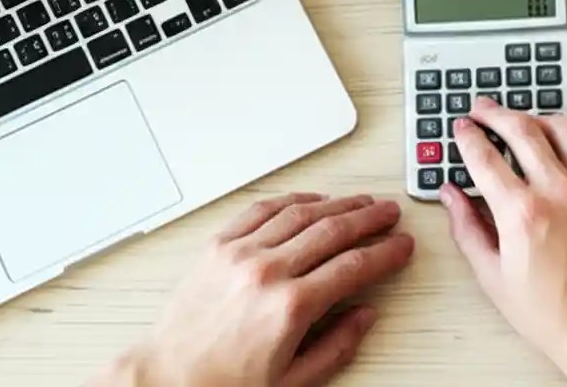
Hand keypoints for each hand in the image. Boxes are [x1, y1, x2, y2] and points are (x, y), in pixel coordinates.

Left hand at [91, 193, 414, 386]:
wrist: (166, 378)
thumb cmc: (221, 384)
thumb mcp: (292, 381)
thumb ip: (336, 346)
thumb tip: (364, 317)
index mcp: (290, 307)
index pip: (354, 266)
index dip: (386, 252)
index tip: (401, 246)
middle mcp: (266, 272)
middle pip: (333, 230)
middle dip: (369, 218)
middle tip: (389, 213)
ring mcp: (240, 254)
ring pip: (300, 213)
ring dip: (337, 203)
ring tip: (359, 201)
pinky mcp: (217, 247)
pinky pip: (261, 210)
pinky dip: (291, 200)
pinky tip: (309, 199)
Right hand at [441, 99, 566, 386]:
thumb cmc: (554, 314)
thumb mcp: (492, 276)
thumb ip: (467, 229)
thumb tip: (451, 197)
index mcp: (521, 213)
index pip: (484, 155)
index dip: (467, 135)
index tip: (462, 128)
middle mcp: (557, 192)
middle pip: (520, 128)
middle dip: (494, 113)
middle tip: (483, 110)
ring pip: (563, 127)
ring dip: (538, 116)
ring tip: (524, 119)